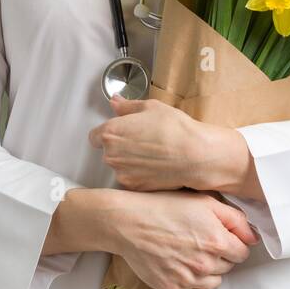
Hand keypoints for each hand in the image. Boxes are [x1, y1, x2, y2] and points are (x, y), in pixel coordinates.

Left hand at [89, 97, 214, 191]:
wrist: (194, 155)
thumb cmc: (175, 129)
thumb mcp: (151, 108)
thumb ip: (127, 106)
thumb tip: (115, 102)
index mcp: (111, 132)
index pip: (94, 136)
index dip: (109, 133)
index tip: (121, 132)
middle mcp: (111, 155)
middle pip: (107, 151)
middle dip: (121, 147)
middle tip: (143, 141)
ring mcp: (121, 173)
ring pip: (120, 166)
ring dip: (130, 161)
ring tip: (152, 153)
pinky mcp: (134, 187)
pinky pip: (131, 178)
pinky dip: (140, 174)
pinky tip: (156, 165)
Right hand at [103, 188, 259, 288]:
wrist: (130, 223)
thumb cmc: (166, 208)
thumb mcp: (205, 202)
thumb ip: (235, 220)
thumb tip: (252, 238)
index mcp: (217, 241)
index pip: (242, 253)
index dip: (233, 243)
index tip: (219, 237)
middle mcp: (206, 263)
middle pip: (228, 267)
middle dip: (220, 256)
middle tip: (200, 243)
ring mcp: (189, 279)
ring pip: (215, 283)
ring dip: (209, 272)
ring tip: (191, 256)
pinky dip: (196, 288)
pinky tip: (187, 272)